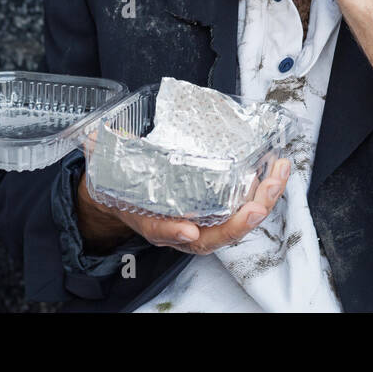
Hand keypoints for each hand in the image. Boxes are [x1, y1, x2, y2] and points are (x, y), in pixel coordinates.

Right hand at [77, 157, 291, 255]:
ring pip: (234, 225)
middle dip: (238, 222)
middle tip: (257, 204)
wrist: (125, 194)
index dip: (172, 232)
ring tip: (277, 177)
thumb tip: (95, 135)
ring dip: (261, 203)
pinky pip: (243, 209)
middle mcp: (178, 228)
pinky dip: (262, 193)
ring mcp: (201, 221)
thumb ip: (103, 153)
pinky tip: (276, 173)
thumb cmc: (122, 183)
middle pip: (211, 237)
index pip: (159, 231)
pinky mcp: (218, 210)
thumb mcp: (107, 168)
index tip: (186, 230)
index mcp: (150, 220)